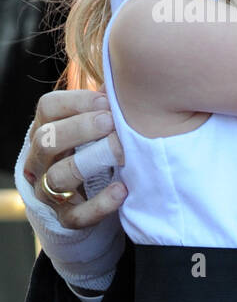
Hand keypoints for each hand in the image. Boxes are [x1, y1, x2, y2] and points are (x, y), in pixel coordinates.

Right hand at [23, 89, 125, 227]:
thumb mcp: (100, 126)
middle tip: (111, 122)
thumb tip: (130, 84)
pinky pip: (77, 215)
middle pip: (47, 140)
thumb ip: (109, 108)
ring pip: (58, 176)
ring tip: (120, 153)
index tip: (105, 101)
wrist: (90, 197)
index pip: (47, 108)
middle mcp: (41, 160)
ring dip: (88, 163)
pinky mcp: (66, 217)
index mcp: (48, 130)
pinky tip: (123, 190)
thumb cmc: (100, 149)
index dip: (74, 102)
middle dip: (80, 129)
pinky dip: (100, 203)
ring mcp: (50, 190)